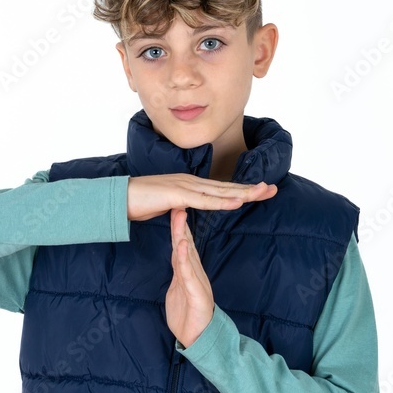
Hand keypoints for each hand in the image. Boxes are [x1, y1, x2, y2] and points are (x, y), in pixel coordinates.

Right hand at [127, 174, 276, 221]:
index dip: (241, 190)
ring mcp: (184, 186)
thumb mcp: (166, 206)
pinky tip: (237, 202)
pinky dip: (222, 202)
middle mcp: (190, 182)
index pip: (221, 189)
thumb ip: (180, 207)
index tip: (260, 192)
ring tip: (262, 192)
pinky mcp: (176, 195)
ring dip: (242, 192)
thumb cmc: (139, 203)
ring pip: (219, 191)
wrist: (119, 198)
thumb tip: (186, 210)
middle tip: (273, 189)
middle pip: (226, 187)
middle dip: (250, 188)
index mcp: (189, 185)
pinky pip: (204, 201)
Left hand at [165, 208, 214, 347]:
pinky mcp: (198, 294)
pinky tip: (182, 246)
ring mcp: (197, 282)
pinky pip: (189, 274)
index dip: (178, 227)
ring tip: (179, 218)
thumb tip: (175, 257)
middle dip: (181, 224)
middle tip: (179, 203)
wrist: (199, 338)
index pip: (183, 245)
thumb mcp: (179, 289)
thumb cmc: (188, 314)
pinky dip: (184, 259)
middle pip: (186, 245)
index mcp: (188, 271)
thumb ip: (178, 272)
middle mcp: (194, 273)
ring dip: (183, 236)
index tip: (174, 207)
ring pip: (188, 256)